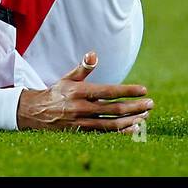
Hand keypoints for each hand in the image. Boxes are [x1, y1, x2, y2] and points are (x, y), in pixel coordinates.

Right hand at [15, 51, 152, 132]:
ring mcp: (82, 122)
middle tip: (151, 104)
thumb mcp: (68, 77)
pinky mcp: (83, 132)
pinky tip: (133, 129)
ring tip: (145, 116)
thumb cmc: (57, 92)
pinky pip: (105, 133)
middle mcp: (81, 108)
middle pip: (113, 109)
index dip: (127, 91)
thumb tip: (93, 54)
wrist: (37, 113)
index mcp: (79, 92)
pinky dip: (121, 132)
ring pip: (111, 124)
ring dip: (131, 120)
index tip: (143, 90)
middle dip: (134, 106)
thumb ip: (83, 67)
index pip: (108, 91)